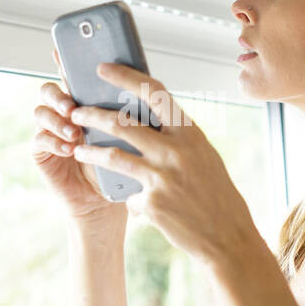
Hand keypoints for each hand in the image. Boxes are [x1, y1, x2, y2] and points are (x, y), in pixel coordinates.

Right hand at [30, 47, 127, 224]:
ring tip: (74, 132)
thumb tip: (143, 85)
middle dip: (59, 94)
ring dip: (56, 119)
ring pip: (41, 112)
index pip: (73, 75)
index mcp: (86, 102)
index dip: (64, 61)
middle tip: (73, 105)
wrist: (111, 202)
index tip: (61, 52)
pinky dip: (53, 142)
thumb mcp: (133, 135)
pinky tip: (68, 148)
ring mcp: (51, 131)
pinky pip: (39, 139)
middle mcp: (65, 113)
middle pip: (50, 89)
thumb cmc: (125, 165)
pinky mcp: (43, 152)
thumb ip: (131, 110)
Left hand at [67, 62, 258, 264]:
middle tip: (75, 112)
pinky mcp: (152, 204)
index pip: (154, 92)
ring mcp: (162, 178)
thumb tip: (146, 120)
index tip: (103, 68)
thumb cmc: (216, 193)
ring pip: (113, 156)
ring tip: (77, 150)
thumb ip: (177, 138)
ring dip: (90, 152)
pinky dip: (129, 197)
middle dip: (92, 115)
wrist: (228, 237)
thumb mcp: (202, 155)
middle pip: (122, 123)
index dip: (125, 77)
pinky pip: (129, 194)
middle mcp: (175, 150)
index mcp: (189, 133)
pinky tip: (133, 202)